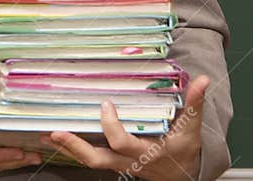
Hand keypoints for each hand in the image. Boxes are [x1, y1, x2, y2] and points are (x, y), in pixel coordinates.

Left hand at [48, 74, 208, 180]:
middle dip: (75, 146)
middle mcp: (128, 160)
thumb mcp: (191, 128)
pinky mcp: (112, 161)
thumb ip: (194, 104)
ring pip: (88, 160)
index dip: (111, 125)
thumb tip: (204, 80)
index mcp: (146, 151)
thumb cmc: (184, 150)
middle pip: (96, 159)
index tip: (106, 105)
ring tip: (48, 132)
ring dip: (68, 147)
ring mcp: (118, 163)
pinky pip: (89, 157)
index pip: (122, 141)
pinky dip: (72, 148)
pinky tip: (58, 137)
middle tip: (56, 131)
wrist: (180, 174)